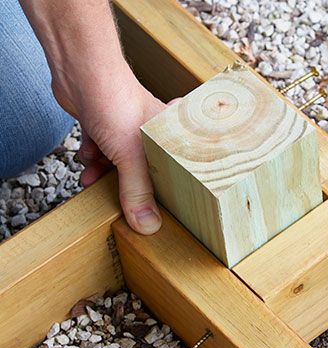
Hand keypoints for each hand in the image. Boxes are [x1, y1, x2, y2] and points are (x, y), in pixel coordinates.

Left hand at [54, 63, 164, 234]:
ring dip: (105, 173)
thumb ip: (138, 192)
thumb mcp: (131, 156)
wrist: (80, 70)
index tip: (168, 207)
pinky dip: (92, 158)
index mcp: (169, 136)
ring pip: (120, 161)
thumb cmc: (116, 101)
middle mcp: (151, 132)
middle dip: (131, 185)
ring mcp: (126, 128)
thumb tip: (148, 226)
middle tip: (127, 200)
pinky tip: (88, 159)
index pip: (178, 169)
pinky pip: (101, 151)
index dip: (172, 189)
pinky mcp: (104, 125)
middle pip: (147, 169)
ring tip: (95, 180)